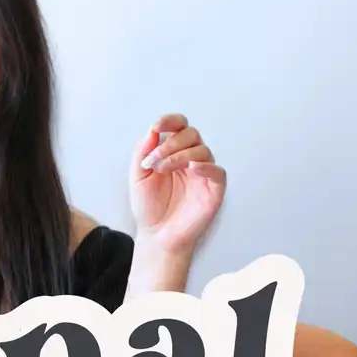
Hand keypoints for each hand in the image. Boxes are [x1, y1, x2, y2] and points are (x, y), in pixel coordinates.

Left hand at [129, 113, 225, 257]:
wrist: (156, 235)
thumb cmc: (149, 206)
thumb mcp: (138, 175)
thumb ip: (143, 151)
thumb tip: (153, 130)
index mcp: (173, 152)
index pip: (179, 127)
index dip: (170, 121)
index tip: (156, 126)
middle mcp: (190, 159)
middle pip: (191, 134)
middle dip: (170, 143)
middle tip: (154, 161)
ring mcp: (203, 174)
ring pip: (202, 150)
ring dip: (180, 155)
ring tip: (162, 169)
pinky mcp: (214, 189)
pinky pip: (218, 171)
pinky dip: (206, 166)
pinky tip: (192, 169)